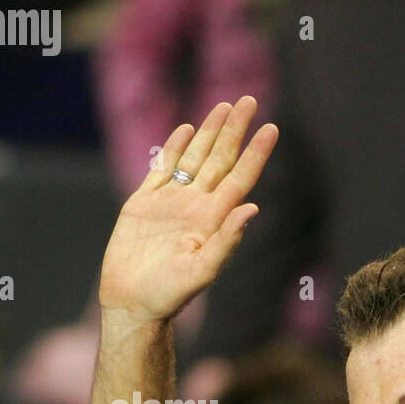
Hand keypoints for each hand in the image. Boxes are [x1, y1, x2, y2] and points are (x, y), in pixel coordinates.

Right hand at [97, 96, 277, 323]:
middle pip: (221, 160)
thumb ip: (227, 240)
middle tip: (250, 101)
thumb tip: (251, 207)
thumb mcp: (203, 271)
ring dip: (209, 132)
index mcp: (214, 220)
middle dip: (235, 131)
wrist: (133, 302)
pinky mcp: (144, 203)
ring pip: (194, 157)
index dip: (256, 154)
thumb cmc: (170, 295)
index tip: (272, 128)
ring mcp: (171, 202)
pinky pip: (162, 168)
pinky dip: (174, 148)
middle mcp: (197, 206)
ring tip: (224, 106)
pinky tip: (186, 130)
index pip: (241, 178)